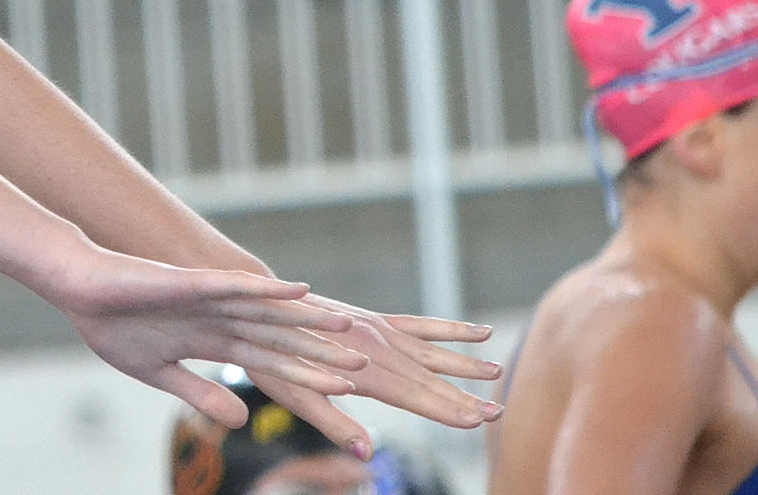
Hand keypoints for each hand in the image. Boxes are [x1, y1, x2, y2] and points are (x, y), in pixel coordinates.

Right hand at [45, 245, 374, 429]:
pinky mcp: (193, 284)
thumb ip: (201, 395)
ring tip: (348, 327)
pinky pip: (237, 287)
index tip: (344, 391)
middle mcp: (220, 318)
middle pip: (280, 338)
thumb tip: (240, 421)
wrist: (79, 291)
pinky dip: (268, 290)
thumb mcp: (160, 375)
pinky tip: (299, 291)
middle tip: (365, 364)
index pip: (269, 362)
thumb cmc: (112, 328)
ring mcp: (210, 300)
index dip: (305, 375)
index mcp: (212, 342)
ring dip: (308, 320)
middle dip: (320, 352)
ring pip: (270, 313)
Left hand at [247, 292, 501, 457]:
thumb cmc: (269, 356)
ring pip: (432, 351)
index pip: (409, 395)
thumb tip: (365, 454)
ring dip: (466, 365)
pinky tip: (481, 332)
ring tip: (498, 373)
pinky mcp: (376, 319)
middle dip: (463, 397)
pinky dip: (451, 330)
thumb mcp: (291, 394)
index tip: (475, 421)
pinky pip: (421, 326)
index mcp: (357, 366)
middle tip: (498, 413)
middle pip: (427, 377)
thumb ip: (331, 422)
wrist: (259, 303)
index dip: (443, 410)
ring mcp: (378, 327)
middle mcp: (374, 343)